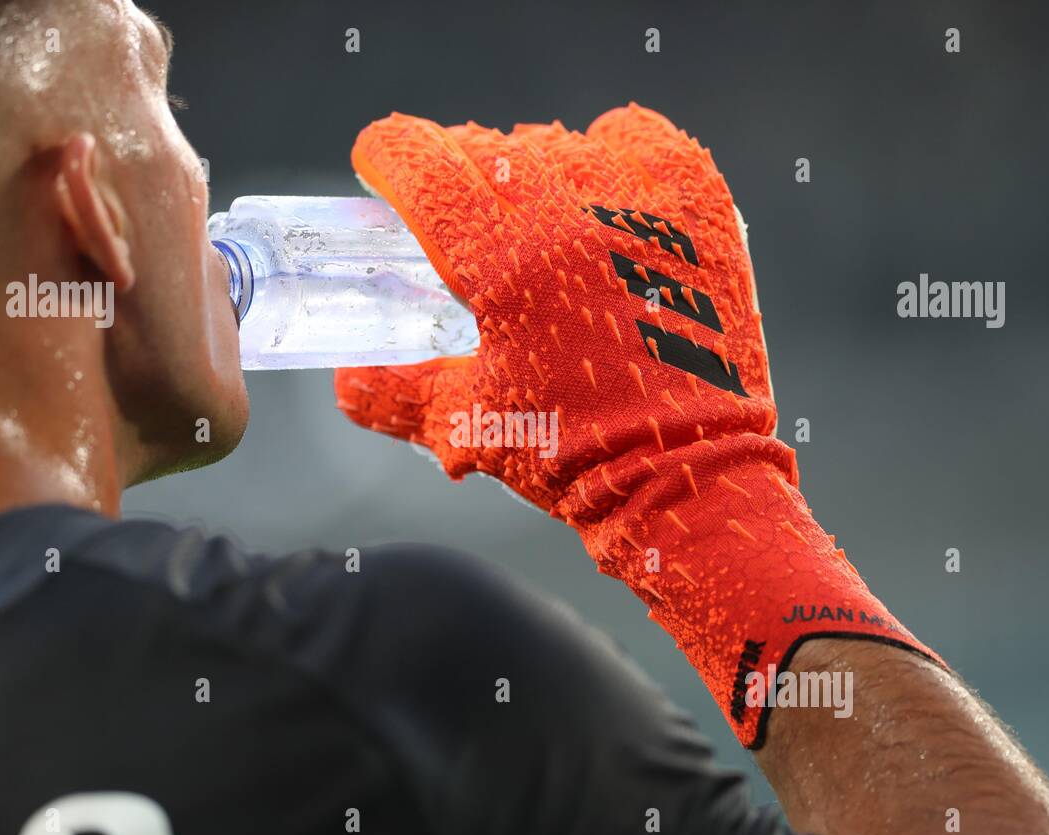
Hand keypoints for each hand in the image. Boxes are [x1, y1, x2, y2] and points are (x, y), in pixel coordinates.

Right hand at [337, 103, 944, 745]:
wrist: (686, 479)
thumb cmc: (578, 456)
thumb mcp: (468, 428)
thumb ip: (396, 397)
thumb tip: (348, 383)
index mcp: (506, 269)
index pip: (427, 170)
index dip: (391, 154)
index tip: (379, 159)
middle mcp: (573, 223)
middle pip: (489, 149)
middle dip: (455, 164)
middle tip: (451, 198)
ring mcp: (642, 214)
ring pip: (563, 145)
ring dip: (530, 163)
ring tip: (528, 204)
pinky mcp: (699, 219)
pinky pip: (648, 140)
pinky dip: (616, 146)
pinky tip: (602, 175)